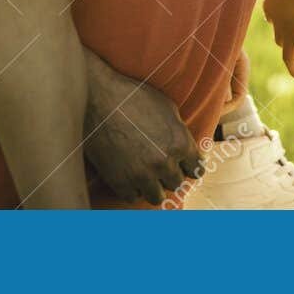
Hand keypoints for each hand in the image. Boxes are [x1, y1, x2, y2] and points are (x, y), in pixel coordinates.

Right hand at [82, 52, 200, 204]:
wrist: (97, 99)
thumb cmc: (132, 97)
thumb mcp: (166, 106)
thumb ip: (179, 130)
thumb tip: (186, 146)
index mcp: (180, 142)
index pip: (196, 169)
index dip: (189, 166)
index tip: (183, 166)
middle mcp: (164, 162)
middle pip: (176, 184)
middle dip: (170, 175)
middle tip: (160, 167)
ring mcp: (141, 175)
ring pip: (157, 197)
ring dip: (153, 187)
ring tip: (146, 177)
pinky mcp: (120, 182)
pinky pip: (133, 197)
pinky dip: (132, 189)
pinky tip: (129, 176)